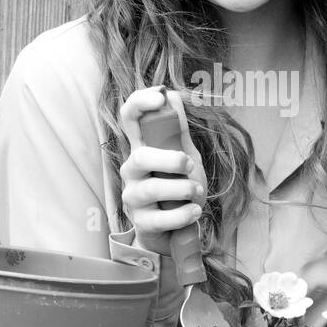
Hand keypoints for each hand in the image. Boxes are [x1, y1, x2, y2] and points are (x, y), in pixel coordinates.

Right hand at [117, 86, 208, 257]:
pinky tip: (194, 211)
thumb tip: (173, 95)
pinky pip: (159, 218)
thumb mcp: (185, 156)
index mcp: (143, 148)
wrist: (178, 231)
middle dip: (170, 160)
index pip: (130, 118)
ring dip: (181, 189)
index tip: (160, 97)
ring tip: (197, 192)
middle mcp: (132, 170)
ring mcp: (133, 197)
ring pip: (150, 188)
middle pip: (140, 156)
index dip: (140, 102)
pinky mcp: (141, 222)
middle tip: (190, 166)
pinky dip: (183, 214)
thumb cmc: (178, 189)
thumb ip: (178, 130)